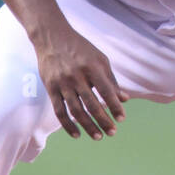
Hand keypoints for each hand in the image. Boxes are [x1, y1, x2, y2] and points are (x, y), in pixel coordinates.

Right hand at [34, 25, 127, 140]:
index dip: (114, 106)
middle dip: (103, 120)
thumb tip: (124, 100)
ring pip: (76, 111)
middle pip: (92, 104)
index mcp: (92, 67)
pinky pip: (59, 111)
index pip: (106, 91)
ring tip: (98, 136)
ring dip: (88, 126)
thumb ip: (111, 80)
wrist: (52, 37)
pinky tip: (77, 135)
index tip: (121, 119)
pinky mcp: (51, 88)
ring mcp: (62, 83)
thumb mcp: (100, 59)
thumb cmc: (80, 48)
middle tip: (112, 132)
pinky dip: (68, 125)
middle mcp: (77, 76)